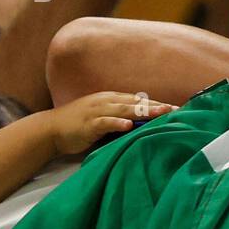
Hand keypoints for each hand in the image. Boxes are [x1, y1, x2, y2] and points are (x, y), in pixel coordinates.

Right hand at [48, 91, 175, 154]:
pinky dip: (116, 122)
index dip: (157, 104)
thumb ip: (121, 119)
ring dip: (144, 111)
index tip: (177, 108)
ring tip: (161, 113)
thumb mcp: (103, 119)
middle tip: (177, 109)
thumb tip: (143, 124)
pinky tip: (128, 124)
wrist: (51, 129)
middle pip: (136, 102)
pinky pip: (105, 122)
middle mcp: (106, 102)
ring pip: (124, 109)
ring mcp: (97, 111)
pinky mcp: (88, 124)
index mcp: (111, 100)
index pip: (139, 100)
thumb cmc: (79, 126)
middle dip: (157, 106)